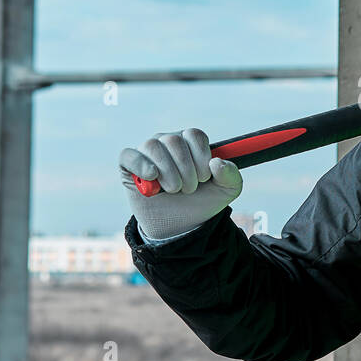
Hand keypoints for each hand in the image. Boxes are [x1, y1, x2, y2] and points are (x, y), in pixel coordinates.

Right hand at [118, 128, 242, 240]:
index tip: (205, 178)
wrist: (180, 225)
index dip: (201, 157)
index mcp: (189, 142)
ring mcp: (147, 152)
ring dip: (168, 172)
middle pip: (174, 141)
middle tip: (189, 189)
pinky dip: (141, 165)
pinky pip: (129, 155)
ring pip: (153, 146)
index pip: (194, 135)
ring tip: (174, 189)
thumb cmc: (201, 201)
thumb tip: (216, 162)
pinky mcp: (129, 166)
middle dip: (186, 170)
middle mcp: (167, 142)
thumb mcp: (226, 190)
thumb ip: (231, 174)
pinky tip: (153, 176)